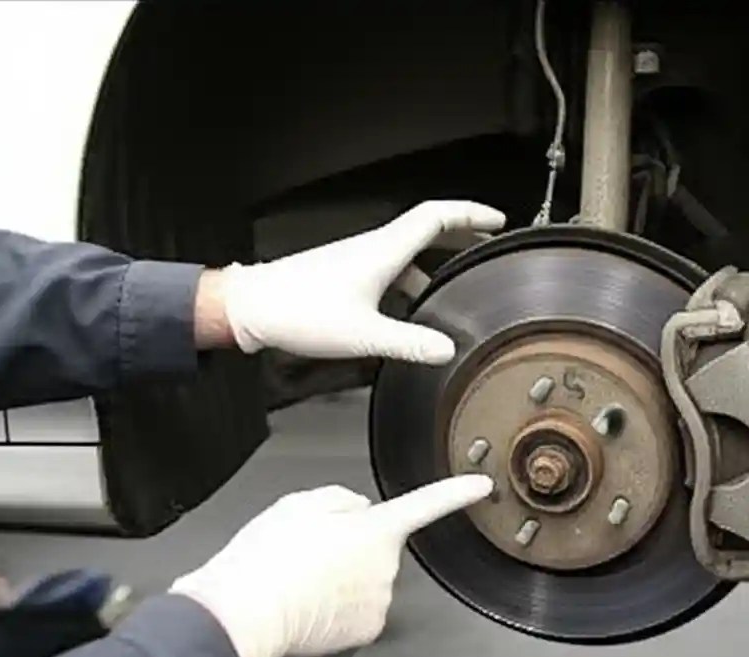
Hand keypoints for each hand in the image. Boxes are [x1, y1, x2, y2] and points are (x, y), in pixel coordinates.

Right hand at [169, 476, 492, 656]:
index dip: (456, 492)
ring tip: (306, 579)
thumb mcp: (302, 504)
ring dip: (343, 578)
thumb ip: (342, 500)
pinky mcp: (367, 628)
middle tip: (313, 554)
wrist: (248, 610)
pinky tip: (314, 602)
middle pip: (378, 548)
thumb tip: (357, 512)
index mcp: (375, 527)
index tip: (482, 486)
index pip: (425, 503)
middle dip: (354, 548)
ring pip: (367, 580)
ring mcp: (379, 599)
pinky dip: (339, 607)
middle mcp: (386, 564)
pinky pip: (359, 610)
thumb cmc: (269, 557)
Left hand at [196, 200, 505, 362]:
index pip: (437, 217)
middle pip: (427, 230)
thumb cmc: (298, 312)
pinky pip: (389, 270)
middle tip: (486, 244)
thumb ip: (410, 344)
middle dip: (461, 235)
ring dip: (435, 262)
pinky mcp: (345, 275)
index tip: (496, 220)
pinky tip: (410, 311)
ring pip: (407, 252)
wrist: (251, 308)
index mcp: (383, 251)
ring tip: (455, 282)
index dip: (471, 214)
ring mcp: (358, 260)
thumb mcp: (364, 336)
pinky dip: (410, 282)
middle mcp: (372, 249)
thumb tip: (447, 350)